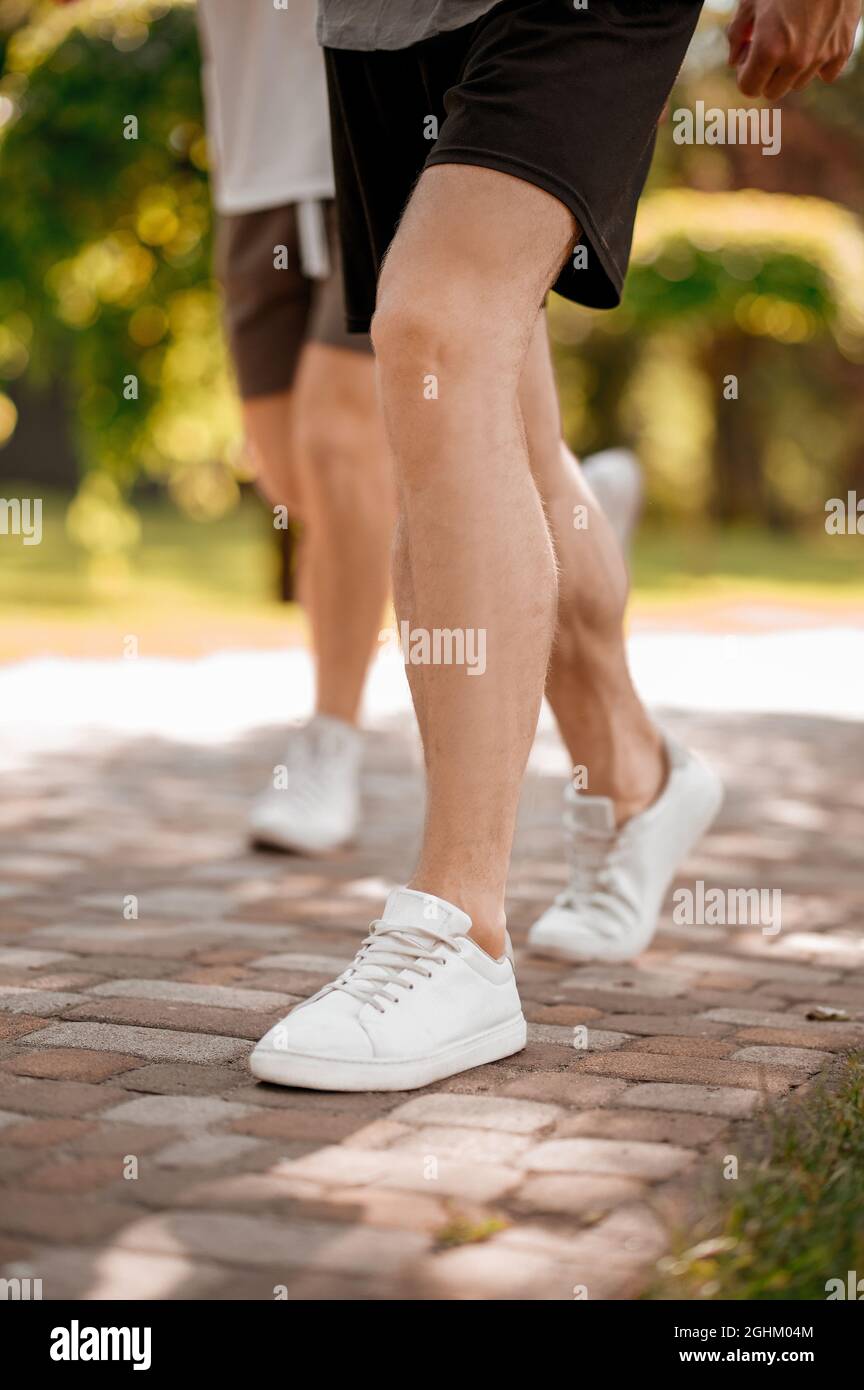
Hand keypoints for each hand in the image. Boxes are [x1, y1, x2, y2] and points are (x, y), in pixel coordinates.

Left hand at [728, 0, 860, 98]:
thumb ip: (737, 33)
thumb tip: (734, 61)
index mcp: (769, 49)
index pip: (748, 88)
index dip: (745, 72)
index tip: (750, 52)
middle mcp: (796, 60)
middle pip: (773, 91)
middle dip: (767, 73)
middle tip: (770, 44)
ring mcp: (822, 57)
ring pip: (798, 83)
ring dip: (792, 67)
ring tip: (795, 34)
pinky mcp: (842, 50)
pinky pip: (826, 74)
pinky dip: (819, 63)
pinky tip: (815, 39)